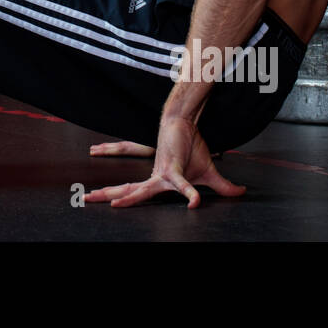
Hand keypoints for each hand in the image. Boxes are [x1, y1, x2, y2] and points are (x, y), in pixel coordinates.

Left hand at [85, 116, 244, 208]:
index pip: (133, 189)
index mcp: (157, 179)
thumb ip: (221, 187)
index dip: (119, 194)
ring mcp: (162, 173)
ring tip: (115, 204)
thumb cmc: (193, 148)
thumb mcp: (209, 174)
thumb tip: (242, 193)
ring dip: (127, 196)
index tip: (101, 198)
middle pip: (127, 188)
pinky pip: (181, 185)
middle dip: (106, 194)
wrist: (189, 123)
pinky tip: (193, 202)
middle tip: (85, 198)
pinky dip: (189, 193)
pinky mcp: (174, 167)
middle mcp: (154, 176)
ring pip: (141, 189)